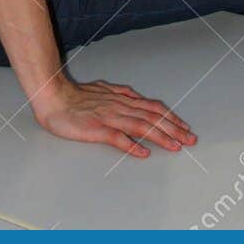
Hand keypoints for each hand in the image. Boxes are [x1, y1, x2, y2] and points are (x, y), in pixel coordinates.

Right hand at [32, 78, 196, 157]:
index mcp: (122, 99)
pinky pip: (117, 138)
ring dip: (161, 137)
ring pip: (141, 126)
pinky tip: (143, 154)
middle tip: (191, 139)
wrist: (53, 97)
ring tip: (176, 146)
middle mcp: (120, 106)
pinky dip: (132, 146)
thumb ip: (121, 94)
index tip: (185, 128)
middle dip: (174, 129)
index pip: (153, 108)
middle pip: (153, 117)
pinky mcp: (97, 128)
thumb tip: (137, 98)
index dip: (171, 118)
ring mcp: (109, 117)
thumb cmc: (75, 96)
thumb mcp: (103, 89)